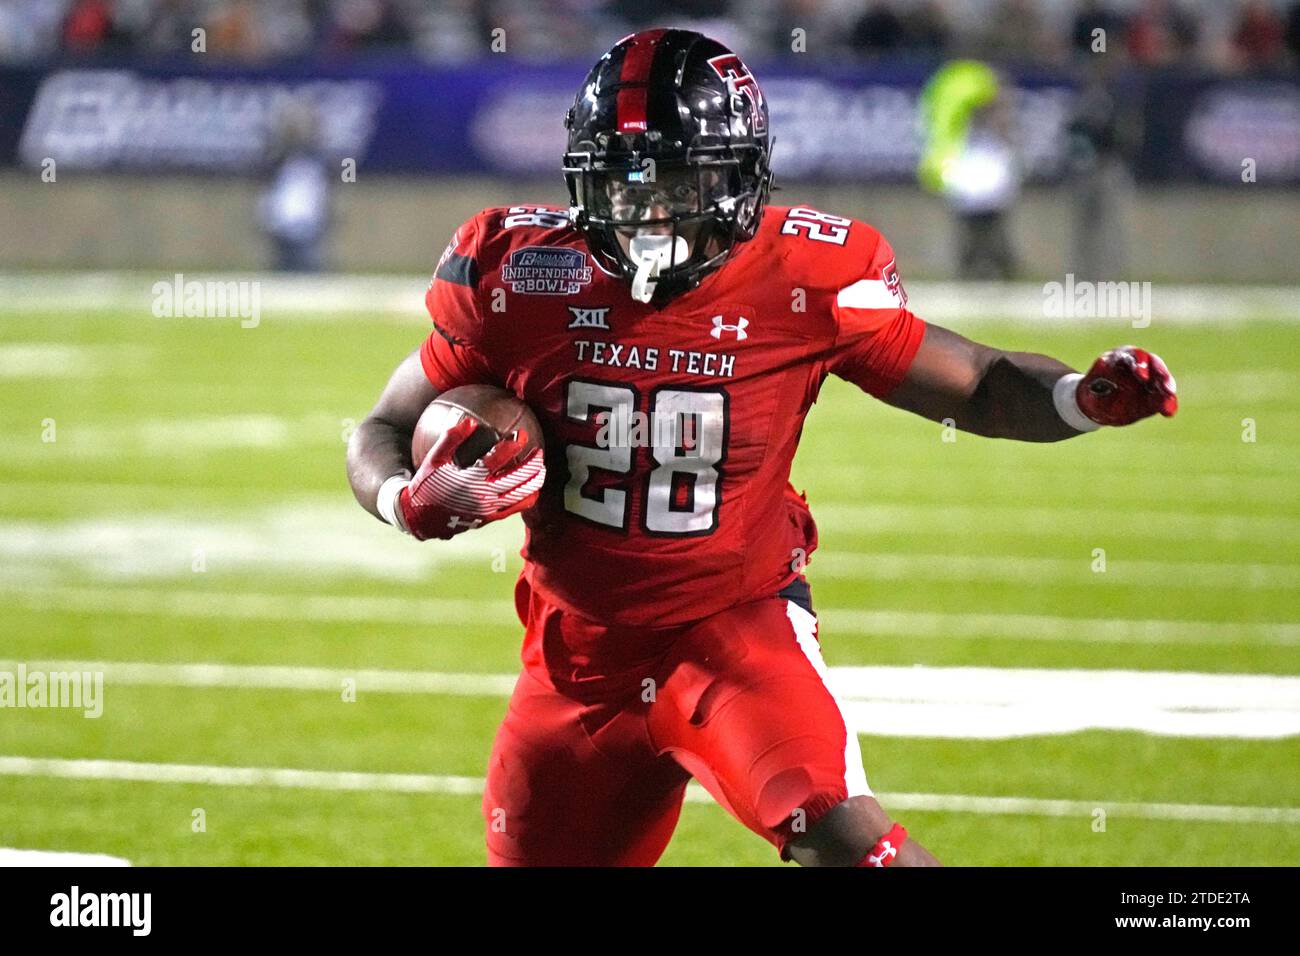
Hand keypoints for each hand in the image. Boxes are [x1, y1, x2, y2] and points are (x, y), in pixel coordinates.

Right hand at [398, 417, 544, 540]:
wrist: (422, 518)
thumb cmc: (428, 484)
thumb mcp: (434, 460)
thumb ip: (451, 439)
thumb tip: (470, 421)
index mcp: (471, 478)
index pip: (498, 458)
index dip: (513, 445)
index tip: (521, 435)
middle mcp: (484, 494)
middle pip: (518, 478)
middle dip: (532, 463)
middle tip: (539, 451)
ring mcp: (490, 508)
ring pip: (522, 494)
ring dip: (535, 480)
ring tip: (541, 469)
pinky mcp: (491, 518)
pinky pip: (517, 508)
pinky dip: (529, 498)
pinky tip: (533, 489)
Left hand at [1075, 346, 1177, 426]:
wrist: (1097, 406)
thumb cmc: (1093, 395)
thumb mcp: (1091, 389)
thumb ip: (1096, 385)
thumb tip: (1100, 373)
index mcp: (1119, 358)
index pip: (1133, 357)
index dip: (1140, 365)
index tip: (1143, 377)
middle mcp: (1138, 364)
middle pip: (1154, 364)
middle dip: (1162, 376)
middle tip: (1167, 389)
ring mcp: (1149, 377)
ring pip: (1162, 380)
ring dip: (1167, 391)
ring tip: (1168, 406)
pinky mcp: (1155, 391)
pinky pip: (1163, 396)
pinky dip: (1168, 404)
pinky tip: (1168, 412)